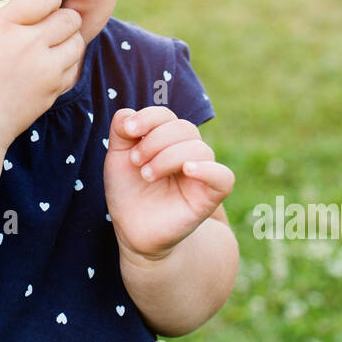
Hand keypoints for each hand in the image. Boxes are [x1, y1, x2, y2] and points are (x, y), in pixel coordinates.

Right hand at [0, 0, 83, 148]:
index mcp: (3, 26)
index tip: (44, 4)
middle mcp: (29, 43)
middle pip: (69, 18)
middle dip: (65, 16)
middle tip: (56, 21)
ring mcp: (45, 68)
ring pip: (77, 42)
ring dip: (71, 38)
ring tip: (59, 41)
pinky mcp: (53, 90)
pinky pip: (74, 68)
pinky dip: (69, 63)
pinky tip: (55, 64)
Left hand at [103, 106, 234, 262]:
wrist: (132, 230)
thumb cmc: (128, 192)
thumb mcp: (117, 158)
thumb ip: (122, 131)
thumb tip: (129, 111)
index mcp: (167, 139)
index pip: (166, 116)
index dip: (149, 117)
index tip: (128, 131)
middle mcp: (187, 152)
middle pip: (184, 128)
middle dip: (156, 140)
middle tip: (136, 161)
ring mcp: (201, 173)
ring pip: (200, 149)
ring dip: (169, 157)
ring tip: (147, 174)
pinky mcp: (210, 196)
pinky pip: (224, 177)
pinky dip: (207, 170)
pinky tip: (187, 170)